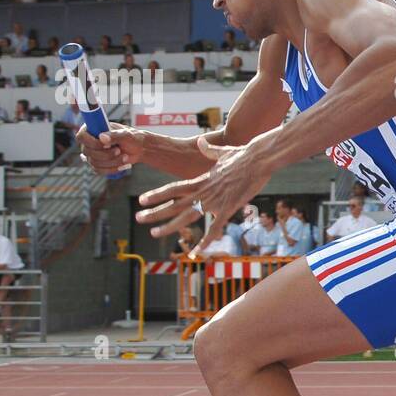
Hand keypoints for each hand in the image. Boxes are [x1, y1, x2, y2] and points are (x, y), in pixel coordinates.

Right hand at [79, 123, 143, 175]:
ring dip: (111, 162)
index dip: (91, 143)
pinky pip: (98, 170)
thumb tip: (102, 137)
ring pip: (94, 162)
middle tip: (119, 150)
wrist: (140, 149)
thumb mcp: (126, 134)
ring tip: (125, 157)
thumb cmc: (133, 137)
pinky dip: (111, 169)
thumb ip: (114, 135)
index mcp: (93, 129)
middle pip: (87, 152)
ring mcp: (93, 153)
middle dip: (106, 154)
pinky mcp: (98, 163)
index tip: (106, 144)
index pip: (81, 137)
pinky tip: (122, 166)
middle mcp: (89, 141)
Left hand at [136, 136, 268, 253]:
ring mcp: (214, 201)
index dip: (157, 194)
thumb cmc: (243, 155)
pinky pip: (213, 228)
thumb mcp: (222, 152)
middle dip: (154, 211)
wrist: (258, 159)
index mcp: (201, 180)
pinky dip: (204, 241)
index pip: (173, 189)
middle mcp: (203, 192)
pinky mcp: (228, 208)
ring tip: (153, 233)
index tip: (142, 199)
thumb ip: (209, 151)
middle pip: (173, 204)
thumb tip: (200, 142)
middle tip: (138, 218)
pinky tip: (196, 252)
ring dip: (168, 226)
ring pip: (186, 217)